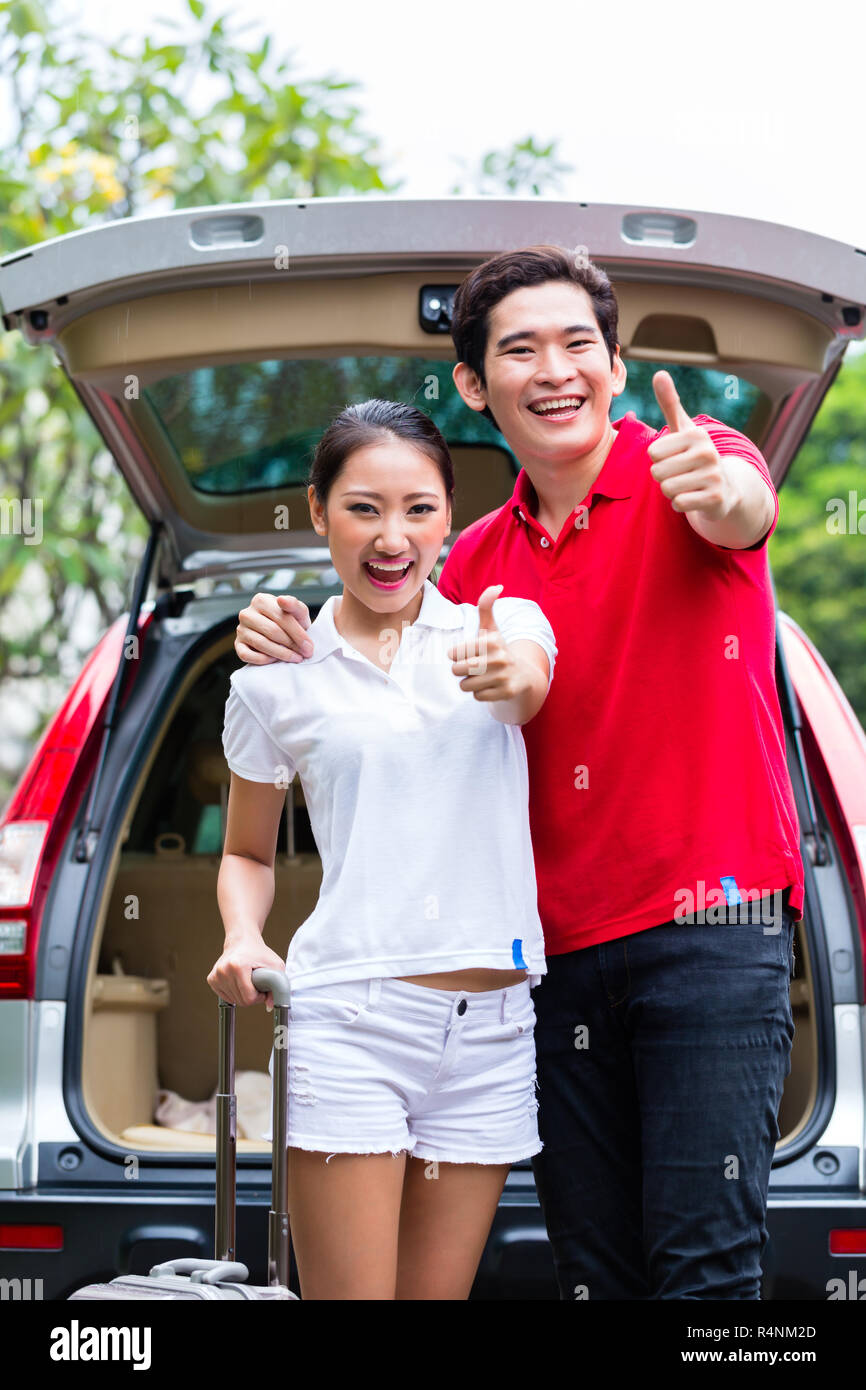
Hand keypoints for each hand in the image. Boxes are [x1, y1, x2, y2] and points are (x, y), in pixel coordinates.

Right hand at [207, 941, 288, 1011]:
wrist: (242, 941)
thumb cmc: (259, 952)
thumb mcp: (275, 965)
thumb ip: (278, 985)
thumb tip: (270, 1006)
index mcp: (238, 966)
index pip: (248, 998)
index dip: (259, 997)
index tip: (262, 989)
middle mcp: (223, 971)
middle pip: (240, 1001)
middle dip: (252, 997)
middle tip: (256, 985)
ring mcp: (216, 975)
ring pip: (233, 1000)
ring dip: (243, 995)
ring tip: (248, 981)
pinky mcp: (211, 979)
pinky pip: (225, 997)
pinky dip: (234, 993)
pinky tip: (238, 982)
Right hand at [235, 593, 312, 664]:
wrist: (284, 634)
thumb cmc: (291, 623)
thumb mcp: (298, 612)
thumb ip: (294, 605)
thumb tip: (282, 600)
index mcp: (261, 600)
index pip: (281, 617)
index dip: (297, 633)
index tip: (309, 646)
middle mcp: (247, 613)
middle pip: (272, 631)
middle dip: (291, 645)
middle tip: (305, 654)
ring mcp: (240, 629)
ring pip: (261, 643)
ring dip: (281, 654)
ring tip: (295, 658)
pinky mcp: (238, 644)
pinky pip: (247, 655)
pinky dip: (263, 660)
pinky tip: (275, 660)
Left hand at [446, 585, 533, 701]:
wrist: (524, 675)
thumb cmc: (499, 649)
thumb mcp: (492, 628)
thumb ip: (486, 606)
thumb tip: (497, 586)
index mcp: (490, 640)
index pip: (453, 653)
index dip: (457, 655)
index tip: (469, 653)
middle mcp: (498, 658)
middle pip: (457, 670)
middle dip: (461, 671)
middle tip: (474, 667)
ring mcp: (503, 676)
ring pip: (465, 685)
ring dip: (470, 683)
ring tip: (483, 676)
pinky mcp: (506, 692)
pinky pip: (477, 696)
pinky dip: (480, 693)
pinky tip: (491, 686)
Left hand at [647, 371, 740, 521]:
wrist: (725, 488)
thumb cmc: (694, 455)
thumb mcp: (683, 428)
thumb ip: (670, 402)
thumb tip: (659, 373)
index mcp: (696, 434)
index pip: (653, 453)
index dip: (659, 459)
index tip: (675, 457)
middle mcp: (708, 452)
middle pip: (657, 472)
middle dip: (663, 477)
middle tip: (680, 473)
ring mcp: (714, 476)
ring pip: (667, 489)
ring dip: (671, 491)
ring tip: (686, 484)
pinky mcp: (716, 499)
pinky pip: (679, 503)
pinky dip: (681, 504)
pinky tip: (693, 496)